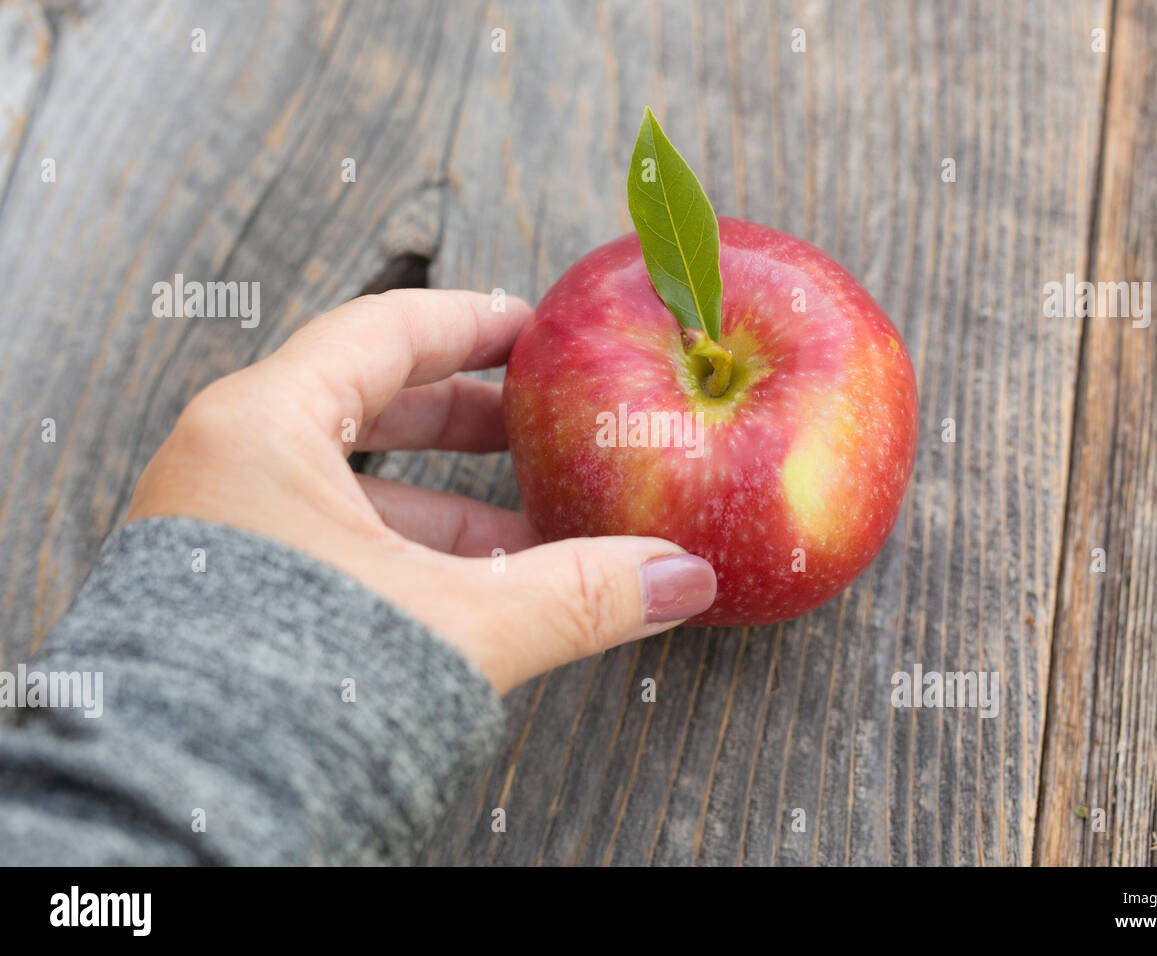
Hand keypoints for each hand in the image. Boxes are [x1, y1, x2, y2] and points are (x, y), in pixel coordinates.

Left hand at [127, 289, 715, 691]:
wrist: (173, 816)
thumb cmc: (285, 695)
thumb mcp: (456, 625)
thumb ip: (578, 593)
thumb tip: (682, 576)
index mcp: (263, 428)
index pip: (383, 332)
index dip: (470, 325)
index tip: (532, 328)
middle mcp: (228, 465)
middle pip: (367, 407)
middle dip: (465, 421)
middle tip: (536, 425)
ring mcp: (220, 533)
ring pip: (352, 490)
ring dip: (446, 508)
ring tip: (531, 535)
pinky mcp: (222, 596)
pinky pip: (330, 546)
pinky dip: (405, 556)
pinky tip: (472, 592)